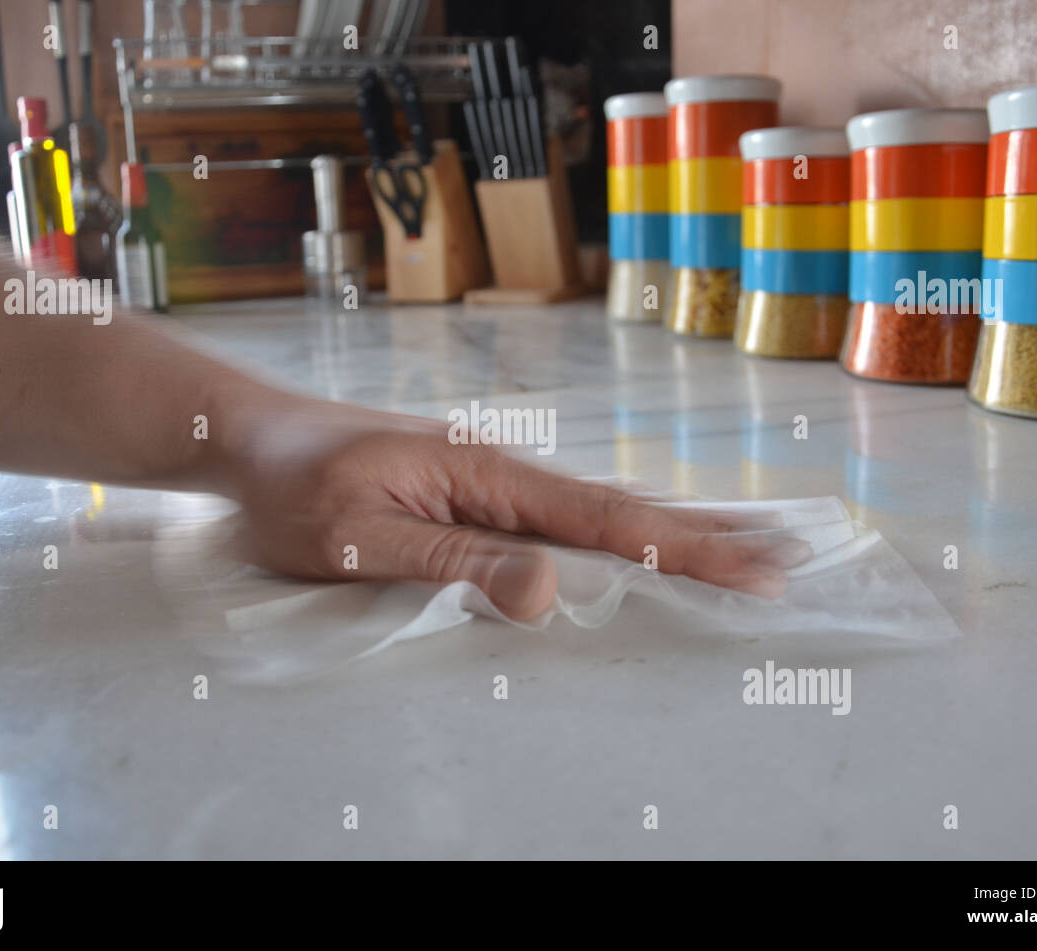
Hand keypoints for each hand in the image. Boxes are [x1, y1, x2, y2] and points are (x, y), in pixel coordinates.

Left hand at [215, 392, 811, 620]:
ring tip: (741, 541)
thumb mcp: (359, 537)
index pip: (602, 519)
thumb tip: (548, 590)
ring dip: (671, 528)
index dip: (684, 547)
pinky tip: (636, 537)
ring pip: (596, 511)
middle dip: (704, 534)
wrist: (249, 443)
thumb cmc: (294, 488)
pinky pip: (558, 517)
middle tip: (787, 553)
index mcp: (484, 474)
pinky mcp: (471, 496)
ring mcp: (489, 482)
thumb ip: (451, 562)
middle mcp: (500, 471)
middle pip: (619, 508)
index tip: (756, 568)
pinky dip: (614, 529)